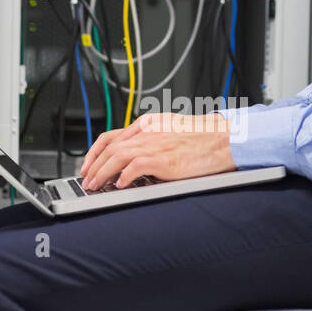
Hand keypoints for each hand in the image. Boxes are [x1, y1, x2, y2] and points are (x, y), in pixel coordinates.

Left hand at [80, 112, 236, 190]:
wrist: (224, 139)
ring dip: (102, 172)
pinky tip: (120, 185)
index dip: (95, 151)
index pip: (112, 136)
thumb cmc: (204, 138)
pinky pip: (135, 167)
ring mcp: (155, 144)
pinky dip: (124, 176)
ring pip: (117, 156)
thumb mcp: (172, 132)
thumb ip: (153, 141)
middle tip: (87, 179)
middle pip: (110, 147)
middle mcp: (148, 132)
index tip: (88, 164)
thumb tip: (137, 161)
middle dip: (94, 165)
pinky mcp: (164, 158)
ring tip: (96, 185)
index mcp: (149, 125)